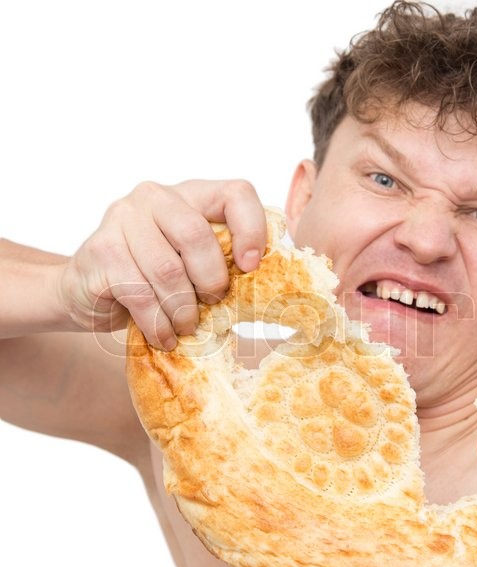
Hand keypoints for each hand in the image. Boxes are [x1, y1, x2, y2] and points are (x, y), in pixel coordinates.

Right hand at [60, 179, 267, 348]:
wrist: (85, 290)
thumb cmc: (152, 277)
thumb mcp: (192, 262)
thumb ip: (221, 261)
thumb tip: (262, 286)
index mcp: (191, 194)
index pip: (235, 193)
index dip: (252, 230)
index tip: (251, 267)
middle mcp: (155, 197)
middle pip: (196, 235)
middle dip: (211, 280)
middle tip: (213, 304)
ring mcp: (122, 219)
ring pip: (167, 270)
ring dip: (183, 309)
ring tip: (186, 326)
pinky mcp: (100, 251)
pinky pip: (139, 293)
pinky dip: (158, 323)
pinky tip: (164, 335)